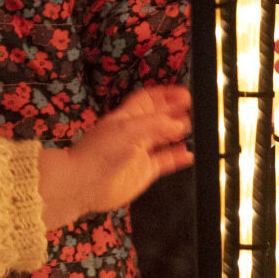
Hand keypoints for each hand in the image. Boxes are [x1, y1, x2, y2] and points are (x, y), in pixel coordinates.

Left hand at [37, 85, 193, 230]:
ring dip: (178, 134)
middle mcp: (134, 133)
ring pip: (164, 139)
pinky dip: (178, 157)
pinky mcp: (144, 171)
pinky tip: (189, 154)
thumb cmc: (97, 153)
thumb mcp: (128, 130)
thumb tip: (179, 123)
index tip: (184, 93)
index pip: (150, 100)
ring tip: (195, 130)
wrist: (83, 183)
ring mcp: (139, 152)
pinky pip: (165, 161)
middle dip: (175, 112)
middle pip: (159, 118)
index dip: (166, 95)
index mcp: (127, 117)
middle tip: (193, 110)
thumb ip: (156, 125)